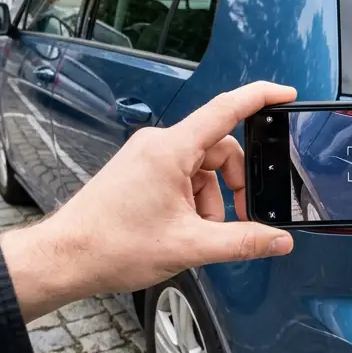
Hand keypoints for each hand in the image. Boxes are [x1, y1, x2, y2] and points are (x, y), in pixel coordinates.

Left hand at [0, 82, 296, 318]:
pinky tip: (185, 230)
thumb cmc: (111, 246)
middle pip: (219, 150)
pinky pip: (182, 176)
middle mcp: (158, 145)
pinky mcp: (140, 171)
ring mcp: (147, 157)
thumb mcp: (189, 247)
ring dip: (213, 199)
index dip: (261, 97)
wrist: (65, 258)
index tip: (286, 94)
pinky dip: (194, 201)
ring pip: (202, 168)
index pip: (226, 109)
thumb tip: (278, 240)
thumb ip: (241, 242)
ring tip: (200, 234)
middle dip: (236, 184)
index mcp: (171, 150)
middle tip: (239, 220)